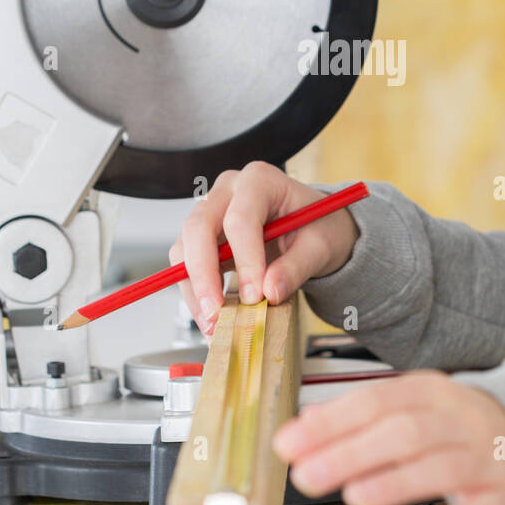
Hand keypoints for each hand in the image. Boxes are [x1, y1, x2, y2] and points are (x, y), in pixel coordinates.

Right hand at [168, 161, 360, 336]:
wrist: (313, 229)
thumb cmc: (318, 228)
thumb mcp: (320, 246)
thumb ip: (296, 267)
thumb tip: (269, 292)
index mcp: (260, 181)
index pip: (240, 219)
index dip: (245, 259)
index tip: (254, 296)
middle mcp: (228, 191)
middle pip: (199, 228)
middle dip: (204, 275)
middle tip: (216, 313)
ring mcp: (210, 212)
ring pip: (184, 248)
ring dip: (194, 289)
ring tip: (212, 324)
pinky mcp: (202, 238)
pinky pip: (186, 265)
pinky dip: (195, 293)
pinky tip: (210, 318)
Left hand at [273, 370, 504, 504]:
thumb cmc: (456, 430)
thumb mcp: (412, 411)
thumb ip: (358, 420)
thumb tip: (299, 433)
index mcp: (430, 392)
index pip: (375, 401)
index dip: (330, 422)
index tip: (288, 443)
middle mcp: (460, 419)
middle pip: (403, 432)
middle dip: (351, 453)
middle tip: (306, 476)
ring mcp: (487, 456)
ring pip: (440, 466)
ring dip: (394, 482)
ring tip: (354, 498)